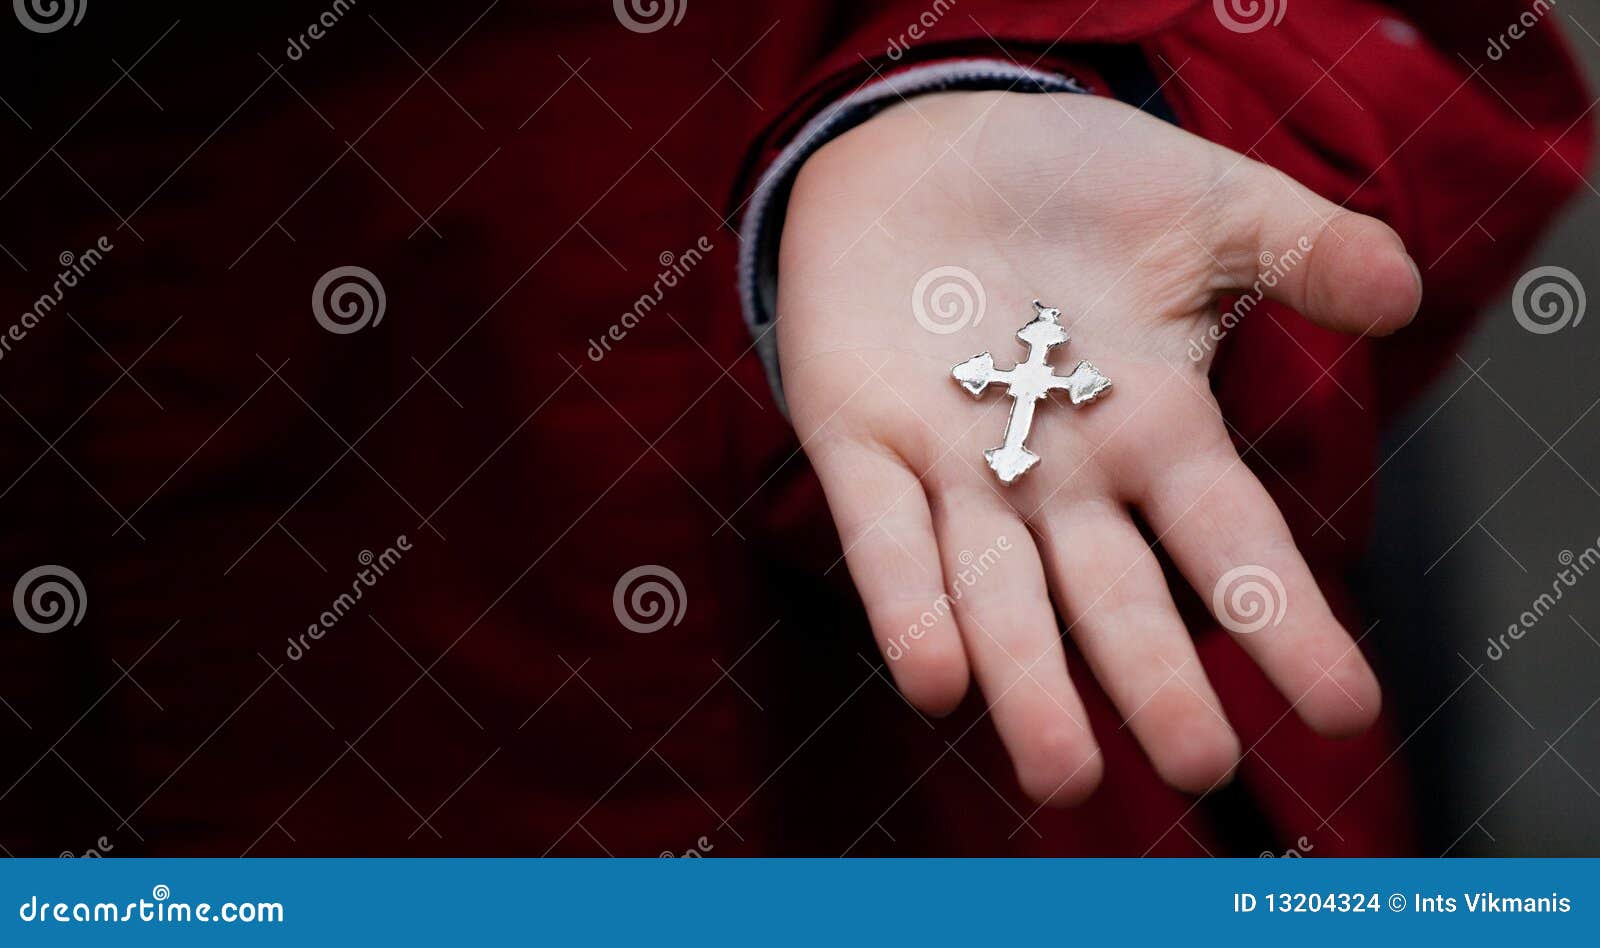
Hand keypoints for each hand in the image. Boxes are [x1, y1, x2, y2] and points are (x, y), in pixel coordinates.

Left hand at [775, 91, 1420, 803]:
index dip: (1285, 621)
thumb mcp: (1204, 204)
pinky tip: (935, 678)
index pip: (1229, 543)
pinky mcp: (855, 440)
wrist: (924, 142)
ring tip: (1063, 776)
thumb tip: (1405, 291)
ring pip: (995, 595)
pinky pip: (880, 535)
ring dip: (1025, 683)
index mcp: (1151, 426)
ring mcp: (954, 467)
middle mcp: (1057, 473)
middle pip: (1112, 597)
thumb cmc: (1071, 184)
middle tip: (1197, 766)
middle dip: (1152, 680)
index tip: (1346, 711)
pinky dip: (904, 602)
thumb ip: (1303, 248)